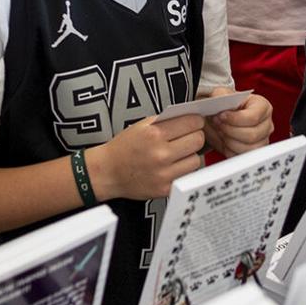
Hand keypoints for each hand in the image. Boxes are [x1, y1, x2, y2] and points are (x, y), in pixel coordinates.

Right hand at [87, 114, 205, 199]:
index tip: (194, 122)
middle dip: (195, 136)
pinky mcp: (165, 189)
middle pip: (198, 140)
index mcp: (154, 134)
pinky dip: (183, 170)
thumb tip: (192, 115)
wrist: (107, 172)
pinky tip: (173, 166)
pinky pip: (187, 176)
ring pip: (196, 159)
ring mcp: (163, 173)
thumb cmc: (124, 147)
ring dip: (190, 155)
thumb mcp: (142, 125)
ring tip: (178, 154)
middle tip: (187, 137)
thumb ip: (168, 120)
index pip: (192, 123)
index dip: (196, 121)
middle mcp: (160, 154)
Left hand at [203, 90, 273, 156]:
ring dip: (229, 141)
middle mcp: (267, 124)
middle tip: (219, 124)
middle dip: (230, 131)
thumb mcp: (222, 94)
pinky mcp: (255, 152)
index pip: (253, 117)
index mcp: (263, 107)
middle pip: (252, 135)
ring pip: (248, 148)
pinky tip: (226, 140)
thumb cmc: (227, 106)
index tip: (221, 115)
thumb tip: (222, 99)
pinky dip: (230, 150)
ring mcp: (263, 139)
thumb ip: (222, 94)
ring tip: (222, 131)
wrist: (223, 118)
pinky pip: (242, 156)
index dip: (234, 119)